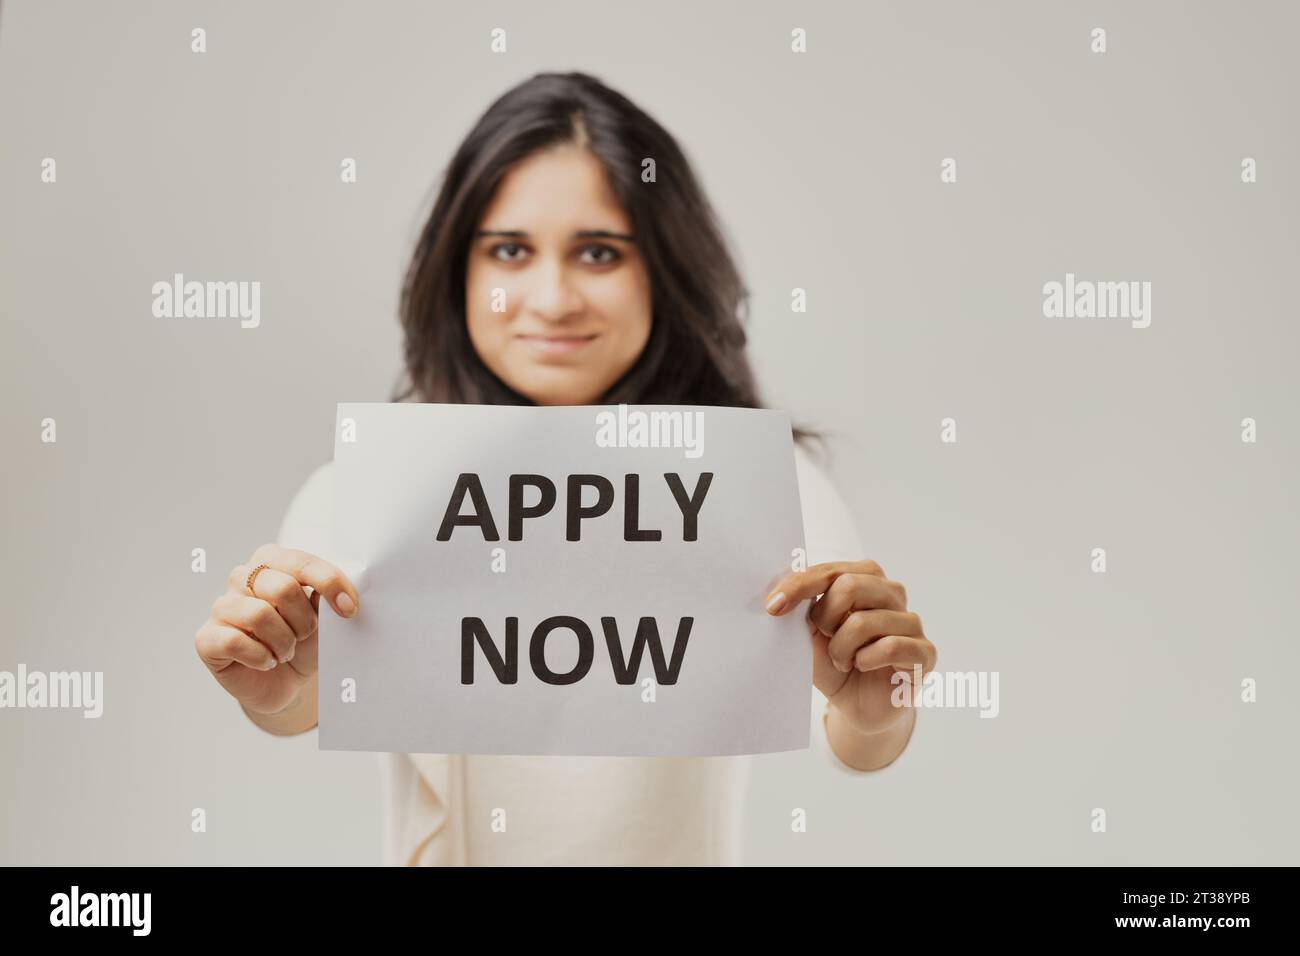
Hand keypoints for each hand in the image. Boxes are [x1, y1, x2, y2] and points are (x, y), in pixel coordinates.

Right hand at [194, 543, 358, 715]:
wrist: (285, 682)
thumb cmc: (304, 642)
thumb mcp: (324, 619)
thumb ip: (326, 599)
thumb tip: (330, 593)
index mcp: (271, 560)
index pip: (301, 563)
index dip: (330, 584)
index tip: (350, 610)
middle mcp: (242, 576)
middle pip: (283, 588)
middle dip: (305, 621)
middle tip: (305, 636)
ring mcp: (221, 607)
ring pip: (259, 615)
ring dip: (284, 642)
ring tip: (286, 652)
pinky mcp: (206, 638)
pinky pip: (234, 641)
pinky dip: (260, 657)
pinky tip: (267, 662)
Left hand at [765, 560, 935, 734]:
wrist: (858, 706)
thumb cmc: (835, 663)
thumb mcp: (809, 636)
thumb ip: (801, 610)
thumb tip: (781, 593)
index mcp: (865, 578)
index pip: (831, 570)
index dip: (799, 585)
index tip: (772, 607)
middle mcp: (892, 592)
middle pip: (850, 585)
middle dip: (824, 617)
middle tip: (823, 638)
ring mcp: (911, 621)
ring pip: (864, 622)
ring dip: (841, 649)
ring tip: (843, 661)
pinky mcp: (924, 651)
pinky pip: (890, 647)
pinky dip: (865, 660)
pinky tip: (863, 667)